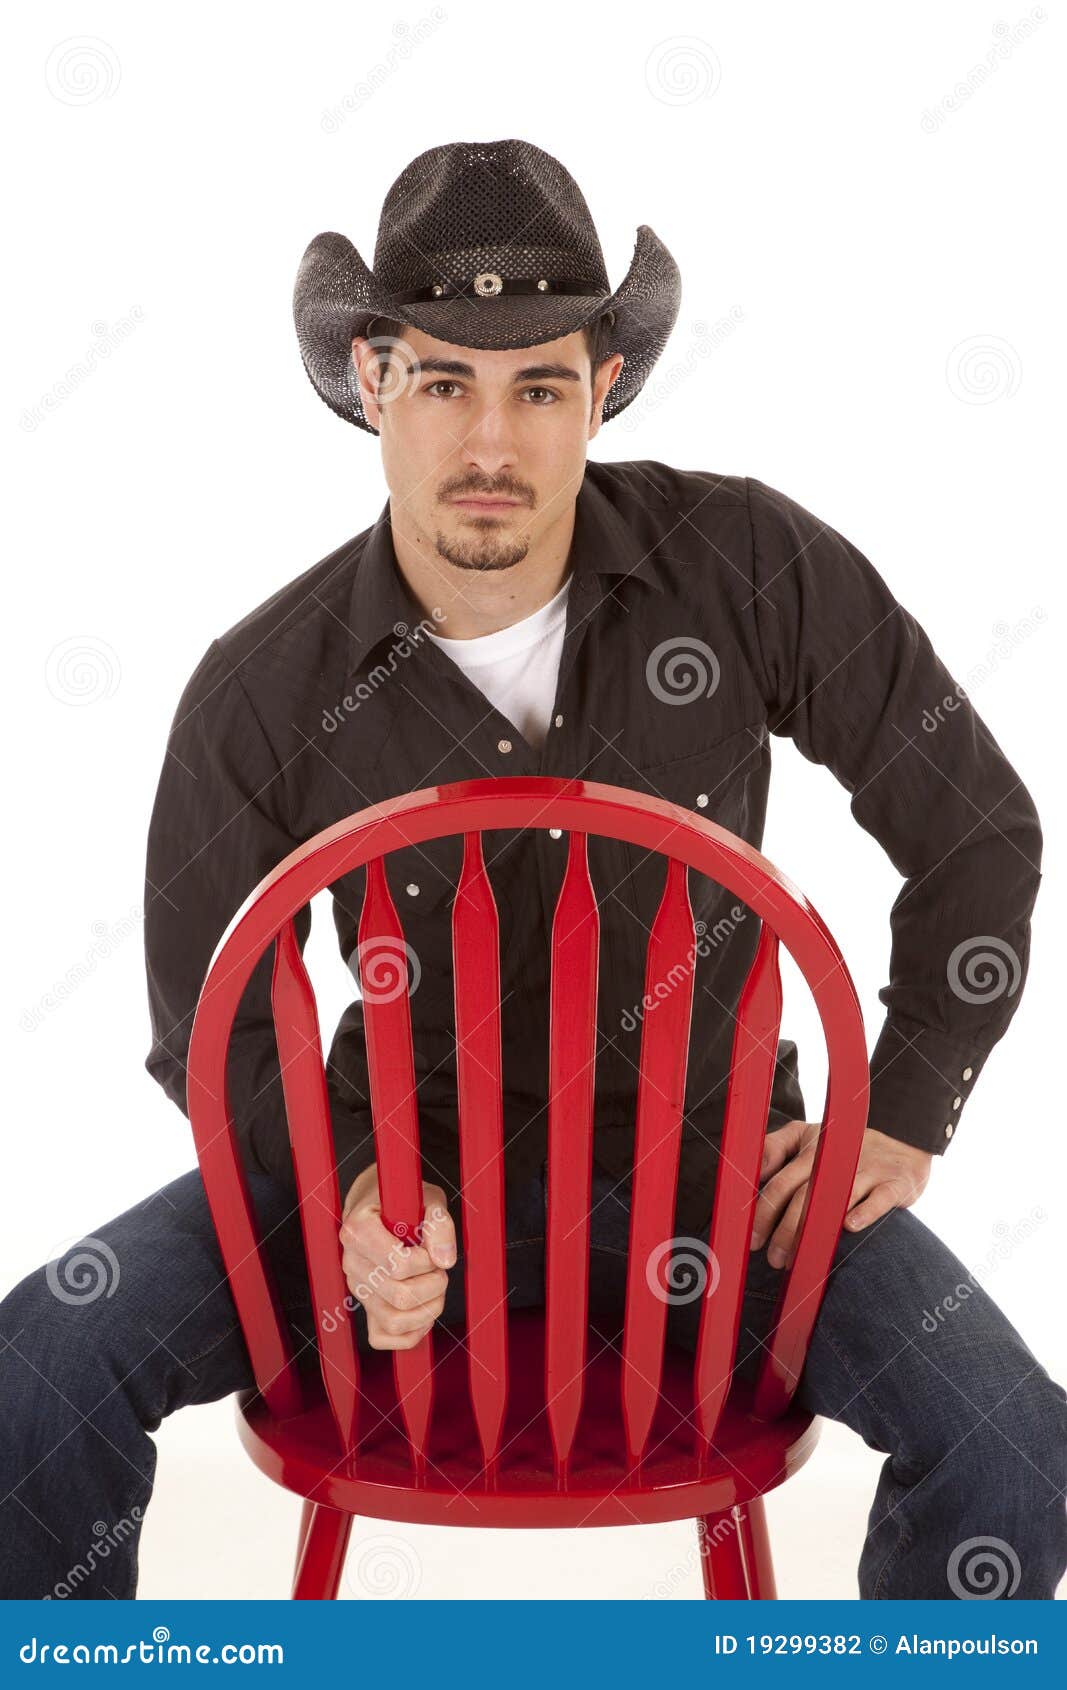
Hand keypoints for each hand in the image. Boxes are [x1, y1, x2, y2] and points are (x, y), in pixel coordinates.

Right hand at [338, 1165, 456, 1349]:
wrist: (379, 1205)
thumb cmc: (404, 1201)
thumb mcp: (427, 1198)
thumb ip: (439, 1223)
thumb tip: (445, 1260)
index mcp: (358, 1231)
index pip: (398, 1266)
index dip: (427, 1262)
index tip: (432, 1250)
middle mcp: (351, 1263)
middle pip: (401, 1296)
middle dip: (434, 1285)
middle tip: (438, 1268)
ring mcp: (356, 1287)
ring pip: (394, 1321)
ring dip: (427, 1310)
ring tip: (435, 1287)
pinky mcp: (364, 1305)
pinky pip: (381, 1337)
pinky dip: (410, 1333)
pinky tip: (425, 1311)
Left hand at [749, 1122, 932, 1269]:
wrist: (903, 1141)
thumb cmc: (844, 1145)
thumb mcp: (807, 1136)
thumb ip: (775, 1146)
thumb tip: (750, 1168)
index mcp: (813, 1151)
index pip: (781, 1182)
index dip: (764, 1211)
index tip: (752, 1240)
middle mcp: (838, 1159)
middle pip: (805, 1196)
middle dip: (784, 1229)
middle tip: (773, 1259)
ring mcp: (868, 1170)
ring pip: (837, 1199)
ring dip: (815, 1229)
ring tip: (797, 1259)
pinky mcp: (896, 1182)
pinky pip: (881, 1198)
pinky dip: (866, 1211)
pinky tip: (849, 1226)